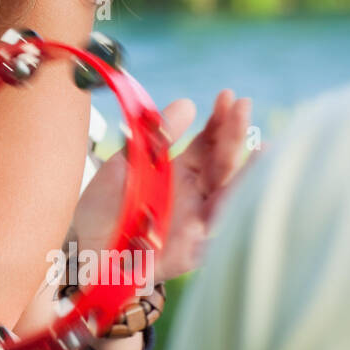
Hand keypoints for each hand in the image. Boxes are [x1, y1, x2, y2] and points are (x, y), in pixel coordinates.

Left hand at [73, 90, 251, 282]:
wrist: (83, 247)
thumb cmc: (106, 206)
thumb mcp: (127, 163)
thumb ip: (156, 137)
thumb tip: (188, 104)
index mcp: (180, 172)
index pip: (208, 142)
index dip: (219, 121)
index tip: (227, 96)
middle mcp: (195, 195)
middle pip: (222, 164)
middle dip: (233, 135)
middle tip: (243, 105)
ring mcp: (196, 223)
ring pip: (228, 198)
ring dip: (247, 175)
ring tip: (265, 150)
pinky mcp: (191, 253)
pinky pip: (215, 238)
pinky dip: (228, 219)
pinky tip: (241, 196)